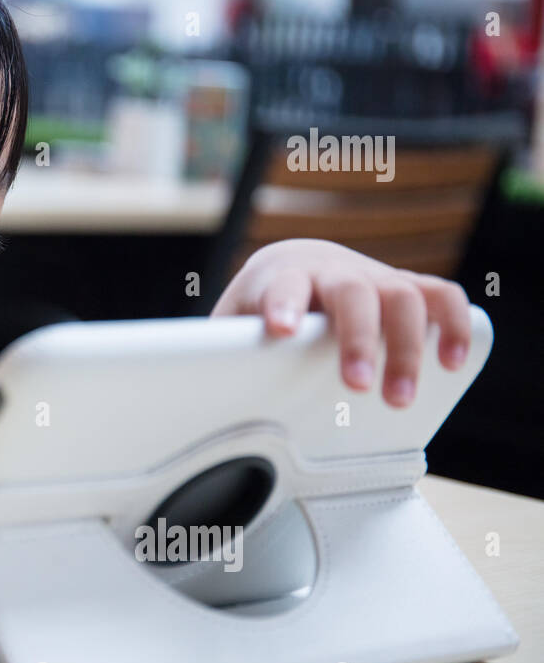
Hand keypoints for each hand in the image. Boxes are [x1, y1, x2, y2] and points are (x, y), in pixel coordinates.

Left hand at [210, 239, 471, 407]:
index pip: (284, 285)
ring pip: (402, 298)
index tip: (281, 328)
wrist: (292, 265)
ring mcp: (373, 276)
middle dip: (358, 339)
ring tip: (398, 397)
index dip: (284, 304)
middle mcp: (333, 271)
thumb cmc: (262, 306)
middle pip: (353, 293)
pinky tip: (452, 362)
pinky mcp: (406, 287)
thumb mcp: (236, 327)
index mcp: (285, 277)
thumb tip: (207, 395)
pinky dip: (454, 325)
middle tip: (356, 385)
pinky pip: (441, 296)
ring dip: (407, 348)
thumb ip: (226, 353)